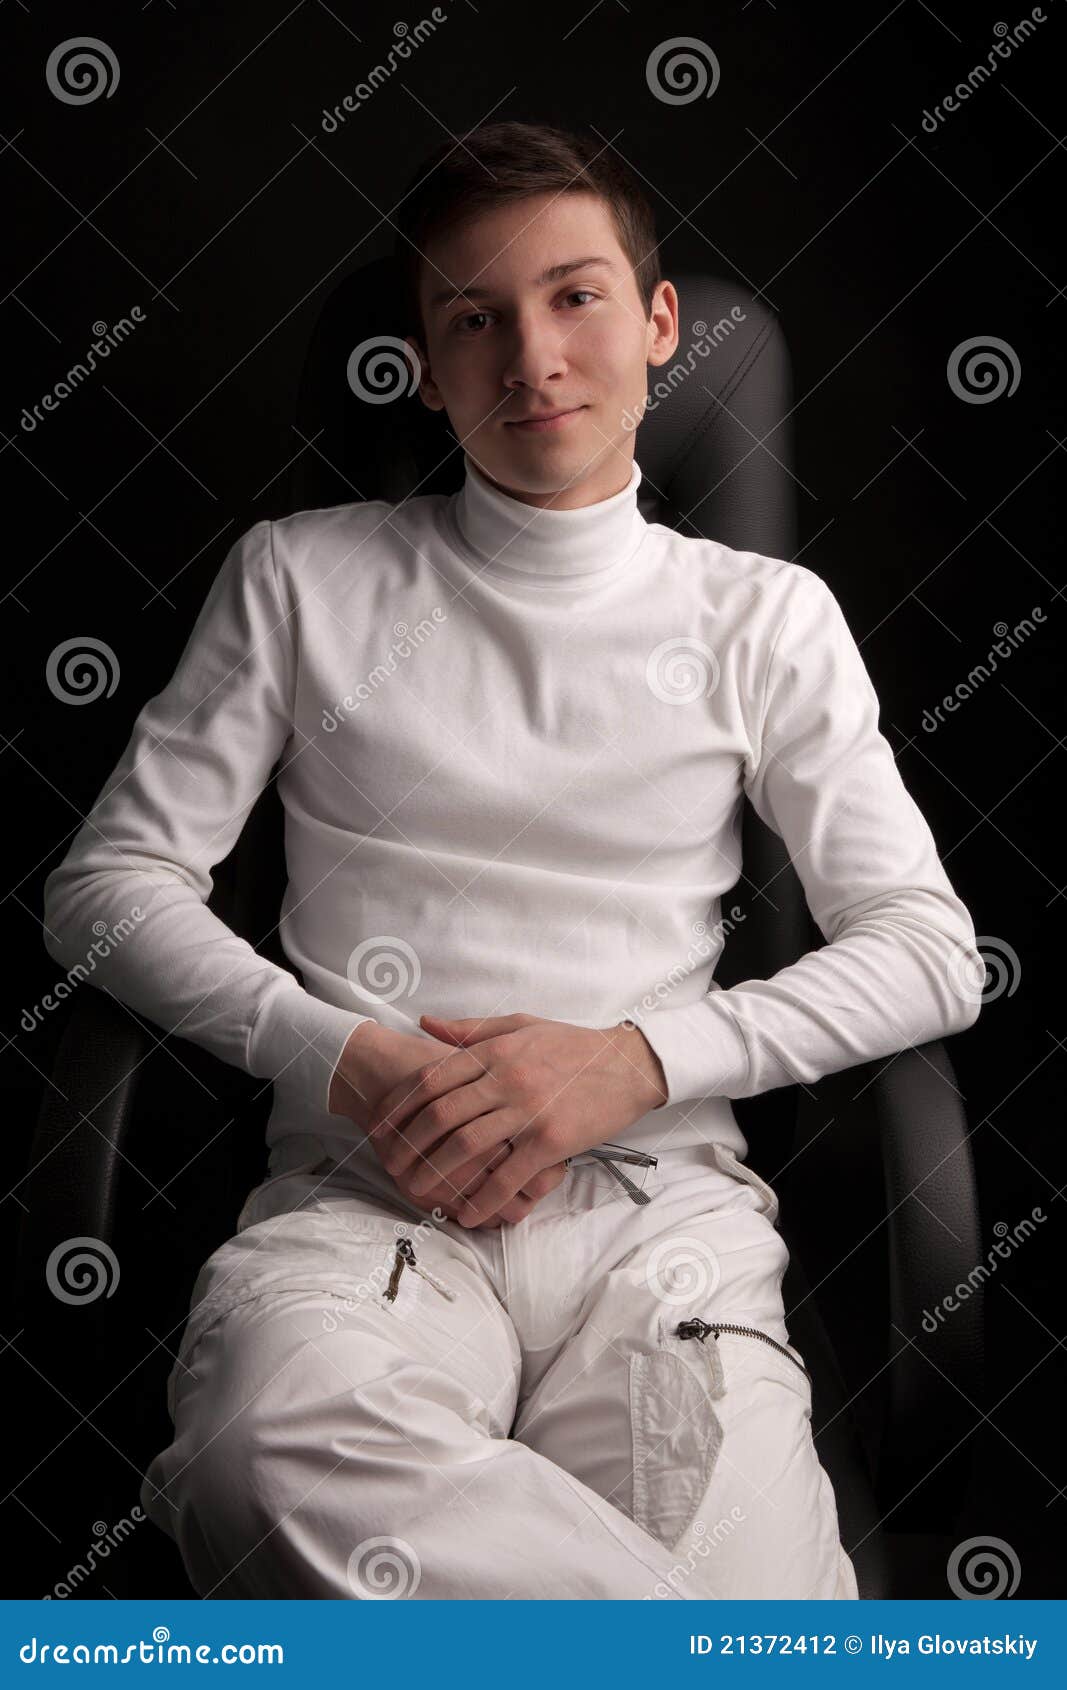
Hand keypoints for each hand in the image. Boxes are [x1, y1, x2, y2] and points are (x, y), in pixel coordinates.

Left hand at [366, 1011, 666, 1227]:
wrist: (628, 1064)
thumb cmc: (572, 1045)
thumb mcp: (520, 1025)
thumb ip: (471, 1030)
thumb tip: (425, 1024)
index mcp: (495, 1052)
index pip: (433, 1079)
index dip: (400, 1105)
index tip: (380, 1127)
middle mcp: (507, 1080)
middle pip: (442, 1114)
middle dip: (409, 1143)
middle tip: (391, 1165)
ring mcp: (529, 1111)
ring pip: (468, 1145)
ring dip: (436, 1172)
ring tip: (417, 1190)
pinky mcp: (552, 1140)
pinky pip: (509, 1175)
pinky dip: (483, 1198)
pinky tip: (467, 1212)